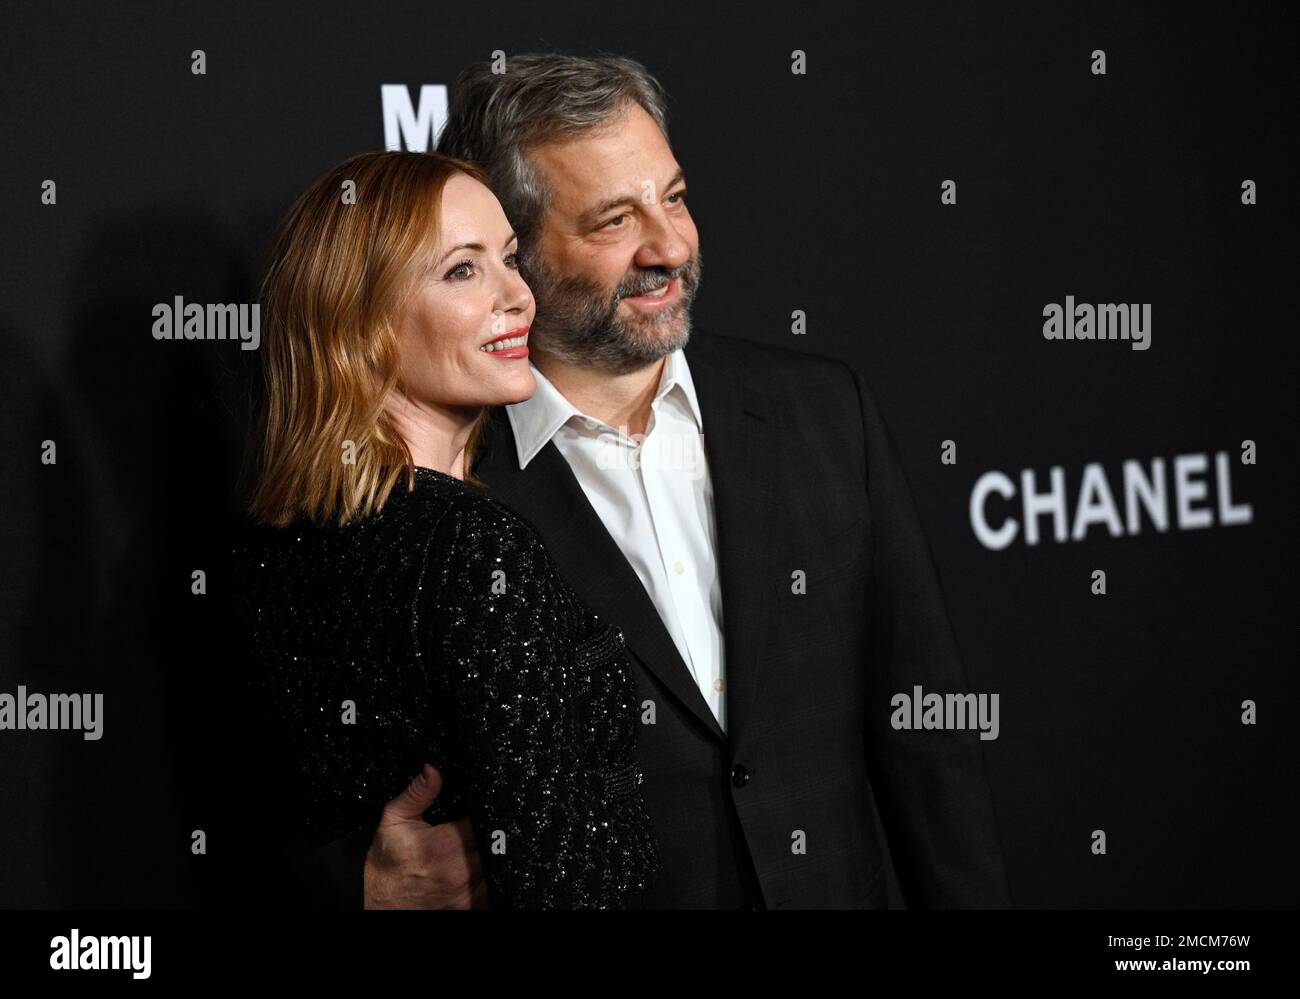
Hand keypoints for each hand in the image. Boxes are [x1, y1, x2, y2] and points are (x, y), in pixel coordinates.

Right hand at [363, 763, 486, 908]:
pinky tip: (477, 866)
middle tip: (481, 825)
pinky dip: (489, 877)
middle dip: (491, 832)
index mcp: (444, 846)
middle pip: (495, 843)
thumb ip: (418, 792)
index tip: (484, 804)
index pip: (484, 819)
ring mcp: (466, 894)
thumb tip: (434, 768)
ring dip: (492, 854)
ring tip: (476, 846)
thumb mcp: (395, 820)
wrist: (378, 904)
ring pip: (496, 866)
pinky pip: (492, 889)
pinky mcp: (469, 908)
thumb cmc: (387, 862)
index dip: (487, 809)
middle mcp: (459, 872)